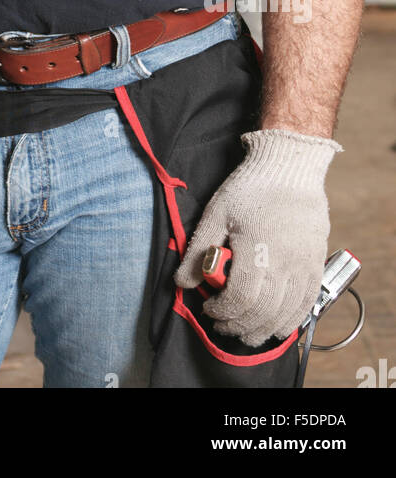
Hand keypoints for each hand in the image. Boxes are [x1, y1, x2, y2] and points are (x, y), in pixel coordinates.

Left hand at [173, 127, 341, 346]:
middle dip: (238, 325)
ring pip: (286, 313)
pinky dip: (291, 320)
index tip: (209, 308)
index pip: (240, 297)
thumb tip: (182, 282)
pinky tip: (276, 326)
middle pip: (262, 312)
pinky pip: (307, 304)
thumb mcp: (216, 212)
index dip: (222, 310)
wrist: (290, 167)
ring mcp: (304, 265)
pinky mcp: (317, 264)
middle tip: (223, 325)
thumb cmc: (250, 187)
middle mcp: (285, 262)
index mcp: (256, 247)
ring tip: (246, 332)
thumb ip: (199, 250)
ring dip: (263, 330)